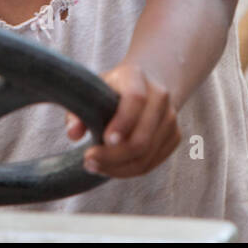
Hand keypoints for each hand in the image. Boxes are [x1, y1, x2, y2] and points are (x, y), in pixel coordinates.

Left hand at [64, 62, 179, 177]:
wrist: (145, 84)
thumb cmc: (111, 89)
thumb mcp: (92, 91)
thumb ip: (78, 111)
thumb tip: (73, 134)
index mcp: (136, 77)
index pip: (135, 99)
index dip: (122, 122)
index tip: (105, 140)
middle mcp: (160, 96)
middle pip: (142, 137)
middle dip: (114, 156)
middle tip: (88, 160)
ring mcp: (170, 117)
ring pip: (146, 155)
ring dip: (118, 168)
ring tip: (94, 166)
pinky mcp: (174, 136)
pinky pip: (152, 163)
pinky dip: (129, 170)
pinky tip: (110, 167)